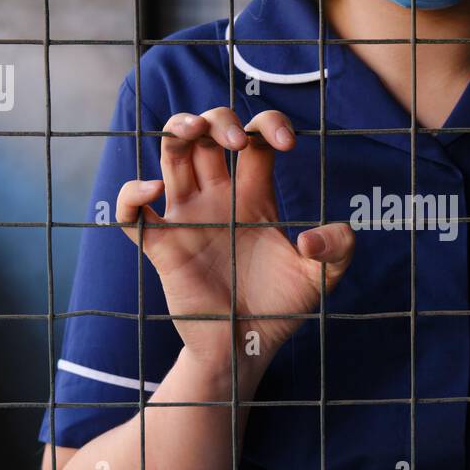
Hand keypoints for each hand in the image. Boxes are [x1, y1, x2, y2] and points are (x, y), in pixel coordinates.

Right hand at [115, 107, 354, 371]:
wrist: (248, 349)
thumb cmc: (282, 309)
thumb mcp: (322, 278)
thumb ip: (338, 250)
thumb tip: (309, 237)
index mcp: (254, 196)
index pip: (255, 140)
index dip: (268, 125)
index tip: (288, 144)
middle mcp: (218, 199)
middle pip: (206, 133)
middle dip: (218, 120)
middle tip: (238, 142)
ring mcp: (187, 219)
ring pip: (170, 154)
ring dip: (176, 130)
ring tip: (192, 132)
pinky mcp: (163, 248)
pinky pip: (130, 215)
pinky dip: (131, 195)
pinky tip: (154, 191)